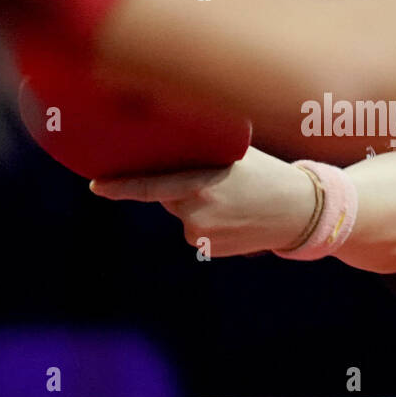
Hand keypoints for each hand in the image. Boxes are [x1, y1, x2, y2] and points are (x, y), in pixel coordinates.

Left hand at [89, 147, 317, 256]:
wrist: (299, 211)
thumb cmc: (267, 174)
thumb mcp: (234, 156)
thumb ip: (200, 156)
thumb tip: (167, 148)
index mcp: (201, 185)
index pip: (152, 186)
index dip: (121, 186)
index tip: (96, 186)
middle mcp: (197, 213)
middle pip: (170, 197)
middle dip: (184, 188)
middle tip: (221, 182)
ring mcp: (202, 234)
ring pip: (183, 215)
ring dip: (198, 206)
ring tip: (234, 201)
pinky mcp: (208, 248)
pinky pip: (196, 230)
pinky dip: (208, 222)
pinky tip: (234, 217)